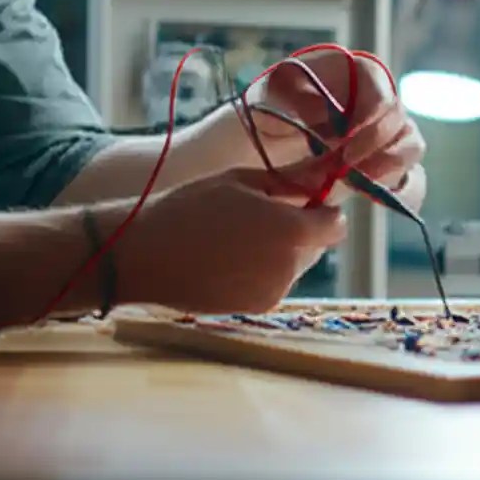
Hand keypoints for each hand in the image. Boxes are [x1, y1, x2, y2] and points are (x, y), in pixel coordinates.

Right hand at [105, 165, 347, 313]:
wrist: (144, 257)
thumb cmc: (189, 209)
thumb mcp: (241, 182)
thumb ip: (291, 180)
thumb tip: (325, 171)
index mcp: (290, 230)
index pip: (335, 225)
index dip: (323, 213)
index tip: (303, 203)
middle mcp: (290, 266)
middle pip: (317, 246)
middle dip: (299, 232)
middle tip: (258, 219)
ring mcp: (275, 291)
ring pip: (296, 266)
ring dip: (281, 253)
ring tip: (236, 240)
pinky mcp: (258, 308)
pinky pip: (275, 284)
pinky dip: (263, 272)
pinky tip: (229, 261)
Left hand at [252, 47, 426, 210]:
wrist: (263, 145)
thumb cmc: (268, 110)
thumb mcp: (270, 93)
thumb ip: (291, 91)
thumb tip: (323, 106)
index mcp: (357, 75)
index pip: (382, 89)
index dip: (372, 114)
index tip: (345, 137)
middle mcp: (379, 103)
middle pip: (401, 119)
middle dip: (376, 145)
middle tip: (345, 164)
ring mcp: (387, 136)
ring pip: (412, 147)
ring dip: (389, 167)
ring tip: (357, 182)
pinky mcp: (387, 169)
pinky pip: (411, 182)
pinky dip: (400, 193)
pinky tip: (371, 198)